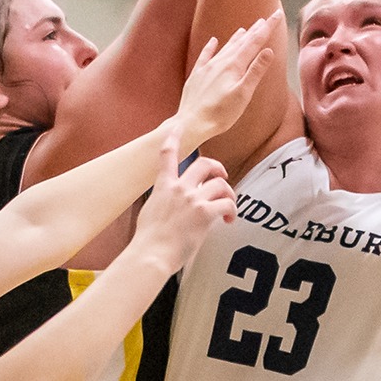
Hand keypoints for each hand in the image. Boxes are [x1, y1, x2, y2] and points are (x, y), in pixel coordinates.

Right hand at [132, 130, 236, 273]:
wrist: (150, 255)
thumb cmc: (148, 240)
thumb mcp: (150, 211)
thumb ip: (163, 201)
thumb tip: (172, 204)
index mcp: (163, 186)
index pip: (168, 154)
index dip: (174, 137)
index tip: (179, 126)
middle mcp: (179, 188)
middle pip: (205, 164)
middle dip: (217, 168)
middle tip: (222, 177)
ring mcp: (192, 199)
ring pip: (221, 184)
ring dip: (229, 194)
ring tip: (228, 207)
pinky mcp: (204, 213)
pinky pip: (227, 204)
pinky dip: (232, 211)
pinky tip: (229, 220)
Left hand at [175, 12, 279, 145]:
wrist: (191, 123)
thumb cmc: (220, 114)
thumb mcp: (243, 94)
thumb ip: (255, 71)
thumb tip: (269, 50)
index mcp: (234, 66)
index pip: (255, 42)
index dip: (267, 28)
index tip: (277, 14)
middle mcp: (220, 62)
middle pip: (241, 42)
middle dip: (255, 30)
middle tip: (265, 18)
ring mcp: (207, 67)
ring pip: (225, 47)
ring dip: (237, 37)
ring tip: (245, 29)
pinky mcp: (197, 75)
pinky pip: (205, 55)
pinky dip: (211, 47)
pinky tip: (213, 41)